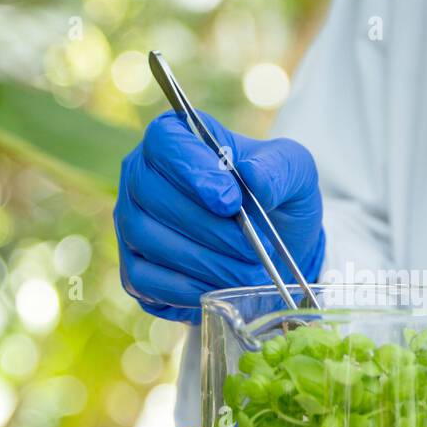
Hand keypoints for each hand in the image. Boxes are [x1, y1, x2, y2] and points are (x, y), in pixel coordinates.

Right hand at [115, 111, 324, 322]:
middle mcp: (141, 177)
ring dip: (203, 260)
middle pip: (150, 193)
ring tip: (247, 271)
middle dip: (207, 227)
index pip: (165, 141)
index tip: (231, 201)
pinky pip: (146, 280)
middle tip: (251, 247)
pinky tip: (222, 289)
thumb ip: (278, 168)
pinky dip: (187, 289)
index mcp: (175, 138)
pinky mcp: (135, 270)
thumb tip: (253, 178)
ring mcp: (131, 224)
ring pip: (146, 238)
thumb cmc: (276, 197)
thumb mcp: (294, 172)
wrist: (273, 246)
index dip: (192, 170)